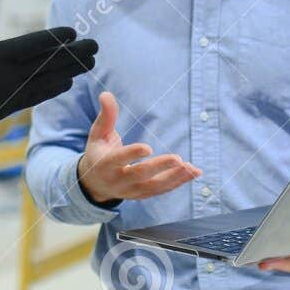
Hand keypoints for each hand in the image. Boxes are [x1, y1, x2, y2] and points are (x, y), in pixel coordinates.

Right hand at [0, 0, 96, 144]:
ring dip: (71, 72)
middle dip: (74, 55)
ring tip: (91, 63)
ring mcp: (7, 96)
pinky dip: (53, 89)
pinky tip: (67, 84)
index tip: (75, 31)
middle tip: (96, 46)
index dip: (56, 38)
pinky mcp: (4, 109)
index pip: (33, 46)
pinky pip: (36, 98)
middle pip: (48, 64)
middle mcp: (6, 79)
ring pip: (47, 83)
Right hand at [78, 91, 200, 203]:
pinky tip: (194, 172)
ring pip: (155, 186)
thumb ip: (106, 116)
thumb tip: (106, 94)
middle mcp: (118, 181)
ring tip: (192, 167)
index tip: (148, 148)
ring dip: (175, 177)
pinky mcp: (142, 195)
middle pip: (140, 174)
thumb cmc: (98, 153)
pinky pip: (162, 190)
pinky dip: (179, 182)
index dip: (132, 154)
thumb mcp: (98, 134)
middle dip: (159, 167)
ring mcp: (131, 191)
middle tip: (177, 158)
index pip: (118, 160)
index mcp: (104, 165)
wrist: (95, 185)